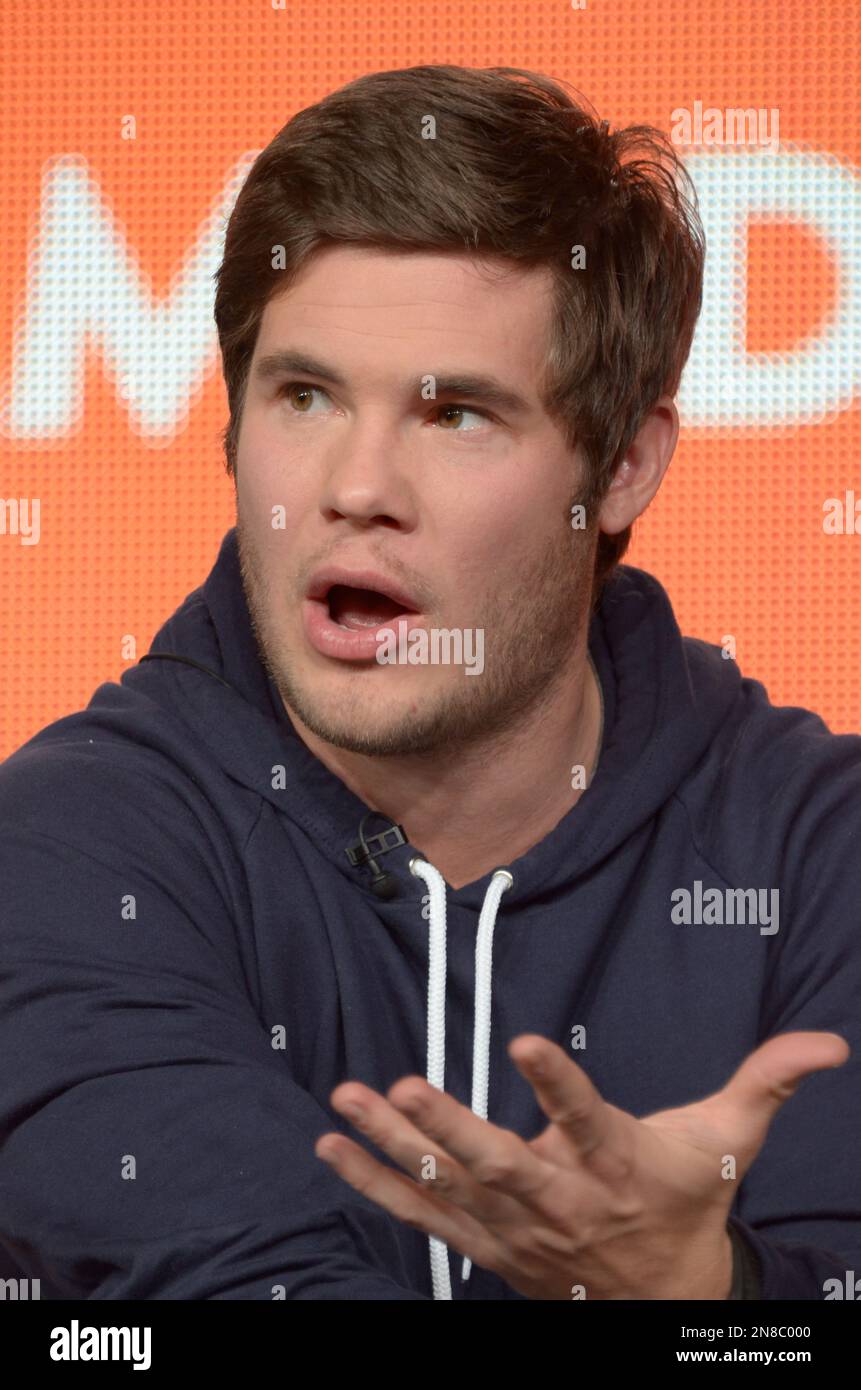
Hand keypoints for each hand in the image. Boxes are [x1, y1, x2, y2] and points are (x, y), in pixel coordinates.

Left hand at [315, 1030, 848, 1298]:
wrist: (658, 1298)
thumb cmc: (684, 1201)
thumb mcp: (728, 1140)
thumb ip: (765, 1080)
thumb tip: (828, 1042)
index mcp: (617, 1163)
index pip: (588, 1119)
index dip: (559, 1084)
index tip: (527, 1041)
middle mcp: (559, 1199)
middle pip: (499, 1163)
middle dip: (448, 1127)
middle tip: (398, 1084)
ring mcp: (512, 1226)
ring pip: (446, 1186)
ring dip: (392, 1146)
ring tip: (346, 1101)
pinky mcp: (481, 1241)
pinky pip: (420, 1216)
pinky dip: (373, 1184)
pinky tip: (332, 1146)